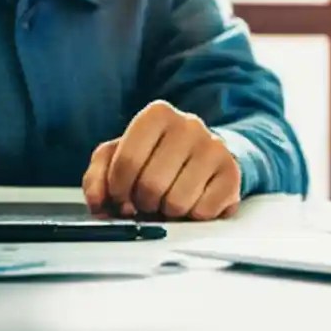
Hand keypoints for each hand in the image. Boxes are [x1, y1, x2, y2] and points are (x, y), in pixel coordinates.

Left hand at [82, 100, 240, 220]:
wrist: (203, 157)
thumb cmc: (157, 159)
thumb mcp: (119, 158)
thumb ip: (97, 177)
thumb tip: (99, 202)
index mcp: (157, 114)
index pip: (127, 161)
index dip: (118, 189)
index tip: (122, 196)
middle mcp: (189, 124)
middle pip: (151, 184)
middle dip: (143, 202)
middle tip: (147, 199)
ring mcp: (214, 148)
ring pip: (177, 202)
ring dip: (168, 211)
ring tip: (170, 199)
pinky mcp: (232, 174)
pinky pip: (203, 211)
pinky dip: (192, 216)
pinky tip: (193, 201)